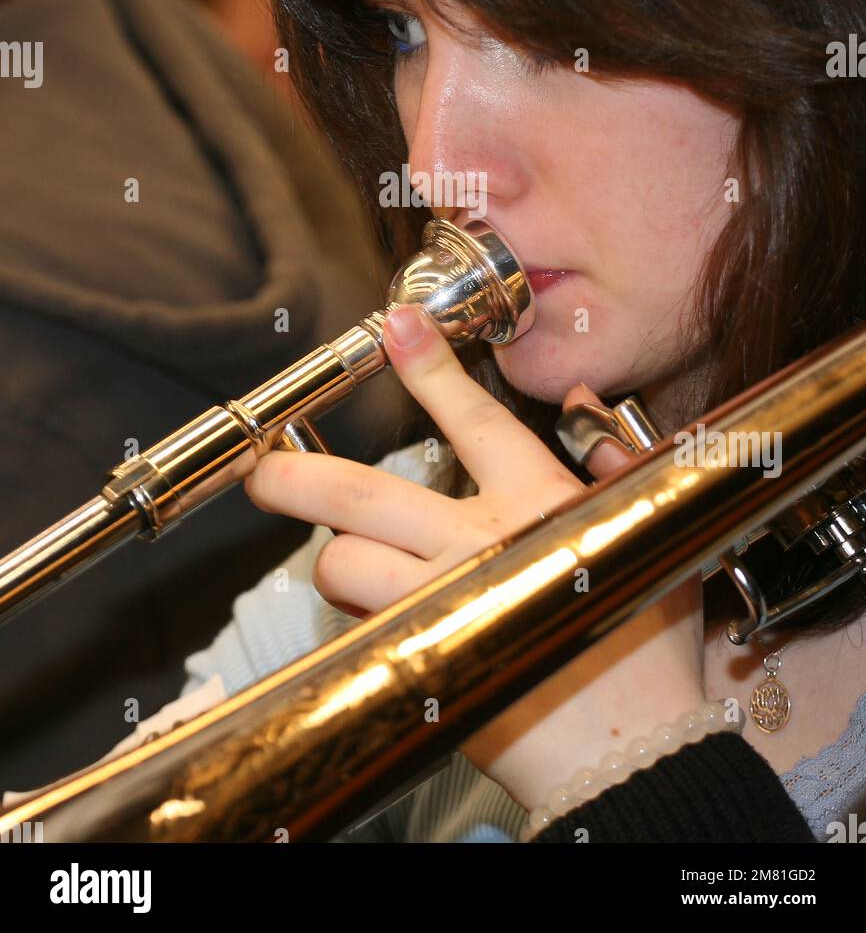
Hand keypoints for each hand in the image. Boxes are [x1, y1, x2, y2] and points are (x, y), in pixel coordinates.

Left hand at [244, 303, 704, 813]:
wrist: (630, 748)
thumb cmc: (643, 643)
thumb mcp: (644, 531)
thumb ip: (610, 461)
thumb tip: (583, 401)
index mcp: (537, 502)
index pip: (474, 420)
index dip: (429, 368)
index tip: (395, 327)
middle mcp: (481, 546)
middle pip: (361, 496)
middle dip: (294, 475)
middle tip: (260, 468)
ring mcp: (443, 605)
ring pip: (343, 563)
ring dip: (337, 561)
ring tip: (355, 566)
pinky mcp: (419, 662)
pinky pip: (359, 624)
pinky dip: (361, 613)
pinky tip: (390, 620)